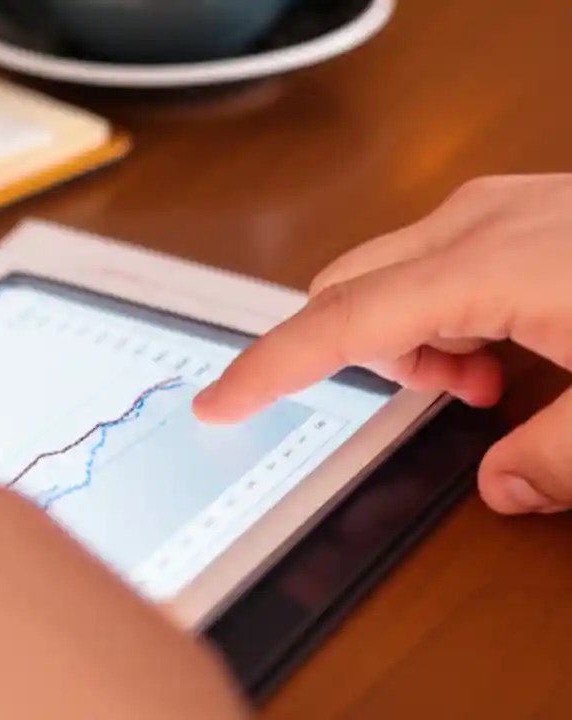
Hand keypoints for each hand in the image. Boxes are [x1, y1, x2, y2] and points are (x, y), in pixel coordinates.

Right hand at [192, 173, 571, 514]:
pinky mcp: (514, 211)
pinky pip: (432, 264)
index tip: (219, 402)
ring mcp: (492, 208)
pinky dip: (442, 315)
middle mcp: (472, 223)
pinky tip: (511, 339)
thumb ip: (556, 458)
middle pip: (346, 293)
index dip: (271, 368)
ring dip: (408, 341)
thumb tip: (501, 487)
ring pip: (387, 280)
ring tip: (490, 376)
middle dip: (363, 360)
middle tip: (440, 397)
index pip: (342, 324)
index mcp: (486, 264)